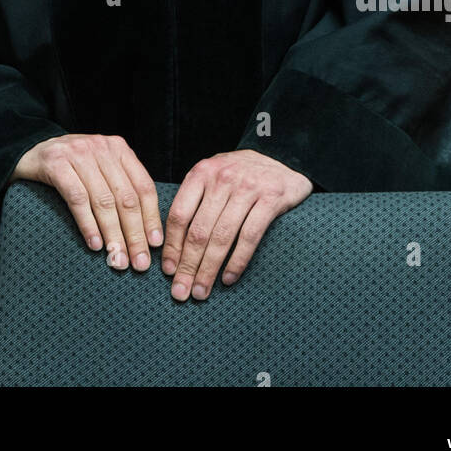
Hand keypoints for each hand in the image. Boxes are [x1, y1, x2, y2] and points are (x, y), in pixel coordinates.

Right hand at [10, 133, 162, 271]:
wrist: (27, 149)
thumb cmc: (70, 166)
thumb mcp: (99, 169)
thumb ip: (120, 187)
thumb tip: (145, 231)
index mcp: (118, 148)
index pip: (143, 186)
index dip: (151, 217)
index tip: (155, 245)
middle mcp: (101, 147)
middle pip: (126, 197)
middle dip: (135, 234)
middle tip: (139, 263)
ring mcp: (78, 153)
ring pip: (104, 200)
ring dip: (113, 235)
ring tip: (117, 260)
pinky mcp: (56, 163)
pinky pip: (77, 198)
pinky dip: (88, 224)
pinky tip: (95, 244)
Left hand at [161, 149, 312, 300]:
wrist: (282, 157)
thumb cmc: (240, 174)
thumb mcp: (213, 176)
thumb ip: (195, 200)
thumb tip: (172, 244)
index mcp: (202, 173)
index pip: (179, 214)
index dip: (172, 246)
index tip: (168, 271)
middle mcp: (222, 178)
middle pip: (199, 230)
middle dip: (188, 266)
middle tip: (181, 292)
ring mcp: (247, 187)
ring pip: (222, 236)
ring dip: (209, 269)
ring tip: (201, 291)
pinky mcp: (271, 198)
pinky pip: (249, 236)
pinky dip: (237, 261)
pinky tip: (228, 278)